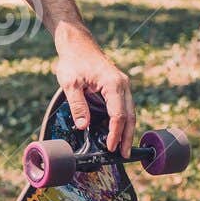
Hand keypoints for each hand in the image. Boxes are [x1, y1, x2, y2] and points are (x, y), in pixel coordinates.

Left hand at [54, 24, 135, 156]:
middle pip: (129, 116)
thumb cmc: (73, 61)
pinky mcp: (117, 87)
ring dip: (127, 131)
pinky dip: (122, 122)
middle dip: (127, 137)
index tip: (110, 148)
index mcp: (113, 84)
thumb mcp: (70, 83)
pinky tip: (117, 134)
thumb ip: (77, 105)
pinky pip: (123, 107)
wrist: (77, 44)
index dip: (115, 133)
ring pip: (129, 112)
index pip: (118, 115)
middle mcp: (122, 85)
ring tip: (123, 149)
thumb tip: (83, 126)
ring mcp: (122, 85)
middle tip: (124, 156)